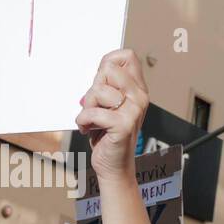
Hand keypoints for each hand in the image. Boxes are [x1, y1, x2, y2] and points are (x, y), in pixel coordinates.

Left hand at [74, 49, 148, 182]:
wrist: (114, 166)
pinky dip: (83, 122)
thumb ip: (107, 85)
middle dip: (93, 88)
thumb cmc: (108, 136)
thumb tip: (100, 68)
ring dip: (87, 108)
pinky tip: (88, 130)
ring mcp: (133, 110)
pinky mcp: (123, 124)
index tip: (101, 82)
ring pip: (97, 90)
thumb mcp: (108, 105)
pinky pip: (92, 113)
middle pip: (108, 69)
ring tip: (93, 121)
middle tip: (95, 107)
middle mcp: (139, 97)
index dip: (107, 64)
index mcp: (137, 89)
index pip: (127, 56)